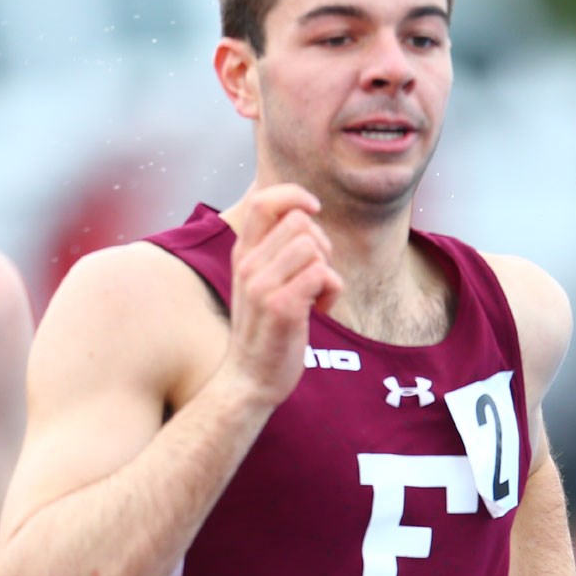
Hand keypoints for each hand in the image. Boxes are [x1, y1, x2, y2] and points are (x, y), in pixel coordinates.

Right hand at [219, 184, 341, 406]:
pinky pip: (322, 274)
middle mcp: (248, 265)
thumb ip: (274, 251)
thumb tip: (306, 216)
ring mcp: (262, 286)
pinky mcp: (282, 307)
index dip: (294, 195)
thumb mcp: (260, 283)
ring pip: (313, 247)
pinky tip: (321, 311)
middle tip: (318, 273)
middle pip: (300, 222)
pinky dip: (332, 291)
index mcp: (243, 255)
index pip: (263, 201)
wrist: (249, 380)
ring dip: (328, 269)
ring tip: (318, 295)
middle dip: (322, 243)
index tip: (314, 209)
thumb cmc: (264, 331)